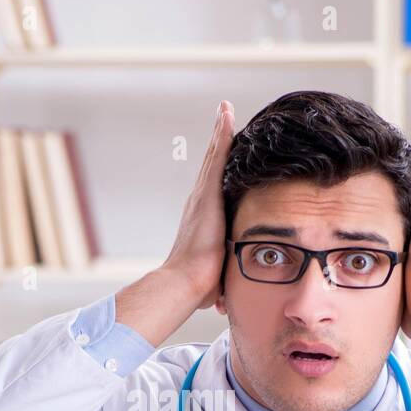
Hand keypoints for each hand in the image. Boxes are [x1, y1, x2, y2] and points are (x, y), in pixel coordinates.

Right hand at [161, 100, 233, 308]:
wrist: (184, 284)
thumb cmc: (198, 286)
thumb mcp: (216, 273)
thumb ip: (220, 275)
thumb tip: (224, 299)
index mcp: (202, 219)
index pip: (214, 186)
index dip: (219, 167)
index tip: (224, 148)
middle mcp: (198, 203)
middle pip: (212, 166)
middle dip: (218, 142)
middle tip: (223, 117)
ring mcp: (201, 197)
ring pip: (214, 158)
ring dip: (220, 133)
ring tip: (225, 110)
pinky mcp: (206, 195)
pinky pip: (217, 158)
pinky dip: (221, 136)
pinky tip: (226, 115)